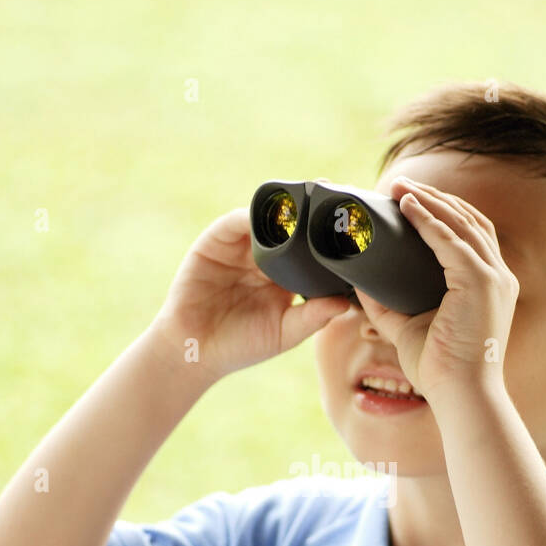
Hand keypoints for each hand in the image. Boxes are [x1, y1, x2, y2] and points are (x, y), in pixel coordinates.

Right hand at [150, 207, 350, 381]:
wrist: (195, 351)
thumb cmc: (241, 345)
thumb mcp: (284, 332)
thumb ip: (313, 317)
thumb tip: (347, 304)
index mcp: (284, 275)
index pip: (308, 248)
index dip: (326, 236)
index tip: (351, 224)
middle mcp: (263, 256)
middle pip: (289, 224)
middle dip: (309, 209)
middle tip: (333, 194)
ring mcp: (239, 247)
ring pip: (264, 217)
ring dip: (283, 207)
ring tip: (306, 199)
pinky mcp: (214, 242)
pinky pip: (234, 222)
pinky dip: (250, 215)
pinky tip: (269, 216)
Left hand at [354, 177, 519, 403]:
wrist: (461, 396)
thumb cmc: (441, 371)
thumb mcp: (409, 329)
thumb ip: (386, 306)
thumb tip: (357, 285)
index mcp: (489, 286)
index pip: (471, 235)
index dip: (443, 213)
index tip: (411, 200)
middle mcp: (498, 276)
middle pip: (469, 220)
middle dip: (435, 198)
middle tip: (400, 184)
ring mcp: (494, 278)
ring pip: (462, 223)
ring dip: (429, 201)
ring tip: (399, 187)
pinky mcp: (481, 283)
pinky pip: (452, 241)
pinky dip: (429, 221)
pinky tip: (408, 208)